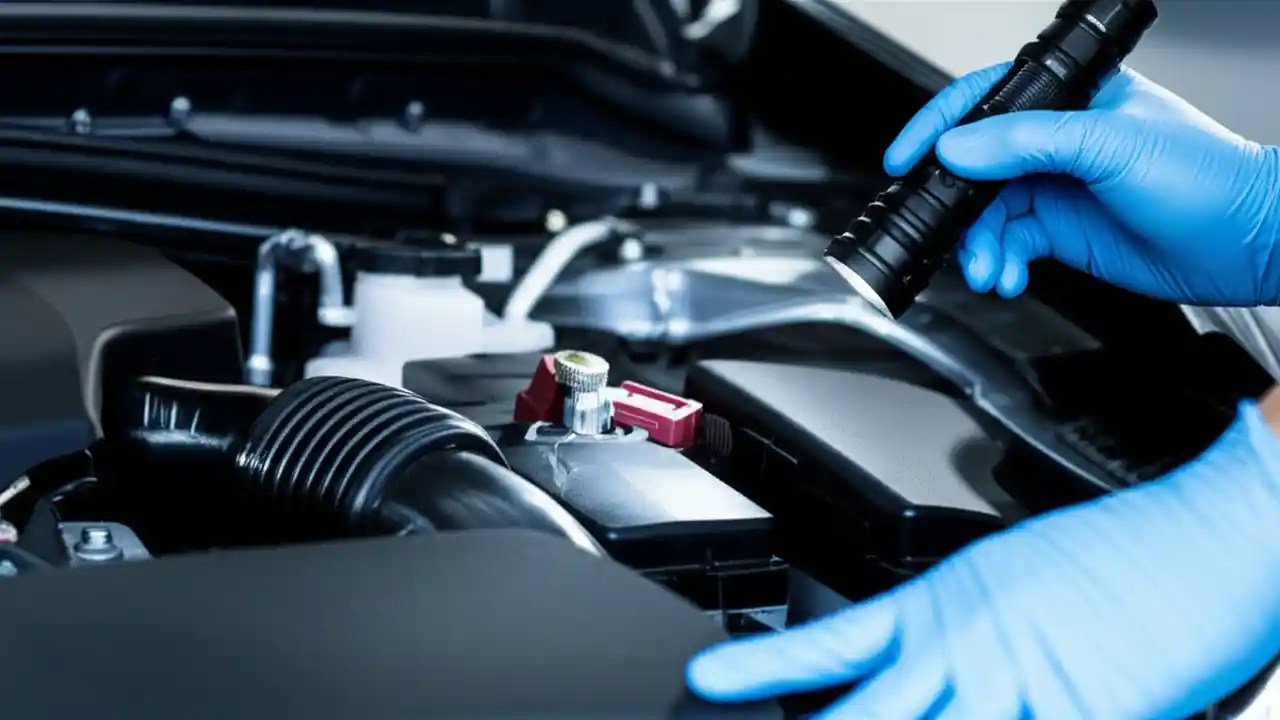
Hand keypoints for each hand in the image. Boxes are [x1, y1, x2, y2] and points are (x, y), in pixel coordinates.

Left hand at [687, 400, 1279, 718]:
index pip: (829, 645)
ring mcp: (1014, 688)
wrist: (1203, 535)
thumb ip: (955, 632)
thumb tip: (928, 675)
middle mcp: (961, 649)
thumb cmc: (1117, 553)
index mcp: (938, 606)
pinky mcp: (1075, 712)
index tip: (710, 686)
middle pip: (862, 712)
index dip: (763, 671)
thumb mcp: (1006, 579)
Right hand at [885, 63, 1279, 305]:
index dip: (938, 127)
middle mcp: (1057, 142)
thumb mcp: (1108, 146)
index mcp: (1069, 100)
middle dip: (958, 209)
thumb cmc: (1205, 178)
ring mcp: (1058, 188)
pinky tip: (1008, 277)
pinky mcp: (1062, 232)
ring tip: (991, 271)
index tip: (905, 158)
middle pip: (976, 169)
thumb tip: (957, 147)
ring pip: (988, 215)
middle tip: (949, 235)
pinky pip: (1010, 246)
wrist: (1248, 244)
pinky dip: (1001, 264)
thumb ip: (1025, 143)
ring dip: (980, 247)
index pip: (984, 100)